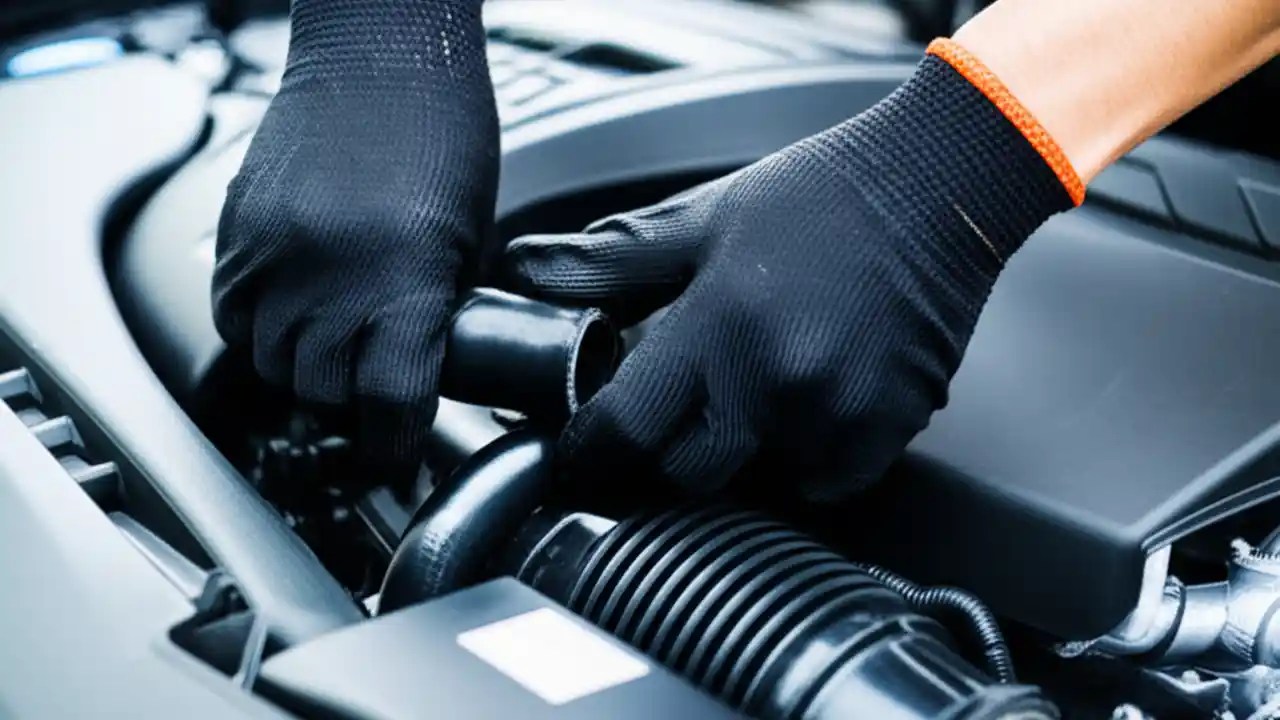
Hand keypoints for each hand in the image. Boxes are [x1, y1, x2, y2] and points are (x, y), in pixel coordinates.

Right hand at [213, 0, 496, 461]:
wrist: (380, 55)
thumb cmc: (442, 134)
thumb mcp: (466, 242)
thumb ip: (435, 315)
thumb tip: (414, 374)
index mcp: (404, 283)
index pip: (388, 404)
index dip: (392, 447)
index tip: (394, 460)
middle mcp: (329, 278)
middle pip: (320, 393)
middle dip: (349, 406)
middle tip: (370, 397)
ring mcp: (273, 257)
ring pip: (270, 362)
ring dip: (302, 370)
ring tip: (335, 349)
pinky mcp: (236, 235)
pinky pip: (232, 316)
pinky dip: (261, 330)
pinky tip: (296, 313)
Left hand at [504, 55, 1072, 500]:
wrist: (938, 191)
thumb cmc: (821, 199)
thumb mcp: (704, 218)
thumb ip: (610, 260)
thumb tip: (524, 272)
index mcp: (721, 327)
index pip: (626, 430)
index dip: (590, 452)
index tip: (580, 453)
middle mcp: (779, 385)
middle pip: (686, 474)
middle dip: (665, 451)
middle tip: (673, 408)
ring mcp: (839, 417)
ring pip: (757, 481)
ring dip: (742, 451)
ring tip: (755, 385)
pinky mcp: (888, 434)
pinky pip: (822, 481)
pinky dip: (803, 455)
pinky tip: (807, 397)